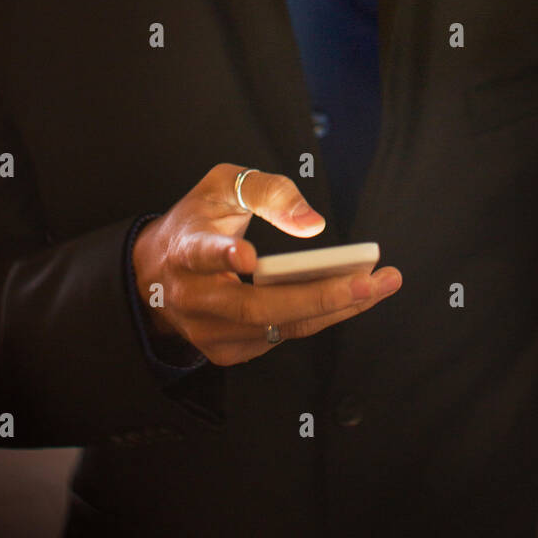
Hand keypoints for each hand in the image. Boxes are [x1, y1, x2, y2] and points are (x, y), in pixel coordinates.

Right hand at [131, 163, 401, 365]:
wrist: (156, 272)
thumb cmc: (198, 220)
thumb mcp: (224, 186)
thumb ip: (267, 192)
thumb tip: (312, 224)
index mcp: (184, 249)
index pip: (200, 255)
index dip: (222, 257)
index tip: (248, 258)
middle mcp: (193, 298)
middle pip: (256, 307)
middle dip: (319, 296)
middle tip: (370, 280)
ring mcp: (209, 332)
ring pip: (278, 327)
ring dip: (335, 308)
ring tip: (381, 283)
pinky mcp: (227, 351)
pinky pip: (283, 335)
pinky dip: (322, 316)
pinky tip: (357, 296)